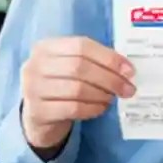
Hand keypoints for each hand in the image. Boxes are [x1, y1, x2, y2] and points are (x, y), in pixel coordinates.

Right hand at [20, 36, 134, 151]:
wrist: (38, 116)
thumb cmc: (60, 86)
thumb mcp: (69, 67)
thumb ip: (93, 62)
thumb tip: (126, 69)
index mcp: (46, 47)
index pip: (81, 46)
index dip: (108, 57)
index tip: (129, 70)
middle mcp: (35, 65)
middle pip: (79, 67)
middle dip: (109, 78)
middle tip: (128, 89)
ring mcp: (33, 89)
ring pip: (77, 89)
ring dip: (102, 94)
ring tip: (112, 98)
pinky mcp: (38, 112)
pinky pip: (73, 108)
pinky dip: (93, 108)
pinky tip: (101, 108)